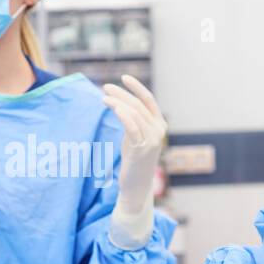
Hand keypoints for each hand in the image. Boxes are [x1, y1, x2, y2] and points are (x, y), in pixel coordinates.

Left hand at [102, 75, 165, 206]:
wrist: (137, 185)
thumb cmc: (134, 160)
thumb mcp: (134, 136)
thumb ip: (133, 121)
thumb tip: (120, 104)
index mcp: (159, 125)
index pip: (149, 100)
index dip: (137, 87)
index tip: (124, 77)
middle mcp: (159, 130)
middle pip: (139, 105)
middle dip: (122, 94)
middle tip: (105, 87)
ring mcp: (152, 140)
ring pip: (135, 113)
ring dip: (118, 103)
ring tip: (103, 98)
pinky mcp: (142, 149)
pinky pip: (132, 127)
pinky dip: (122, 114)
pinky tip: (112, 107)